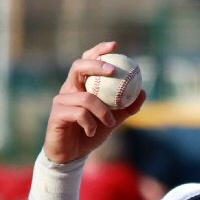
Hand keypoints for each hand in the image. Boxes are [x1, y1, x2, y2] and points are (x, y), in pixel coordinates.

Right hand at [42, 41, 145, 163]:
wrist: (73, 154)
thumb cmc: (91, 132)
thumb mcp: (113, 119)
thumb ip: (127, 106)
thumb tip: (143, 92)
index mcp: (81, 85)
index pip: (87, 60)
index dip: (99, 50)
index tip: (115, 45)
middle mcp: (69, 89)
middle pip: (78, 67)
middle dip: (96, 65)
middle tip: (113, 71)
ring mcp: (61, 101)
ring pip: (85, 97)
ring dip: (103, 110)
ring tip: (110, 122)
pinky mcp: (56, 114)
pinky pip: (79, 113)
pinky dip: (90, 122)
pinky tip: (92, 131)